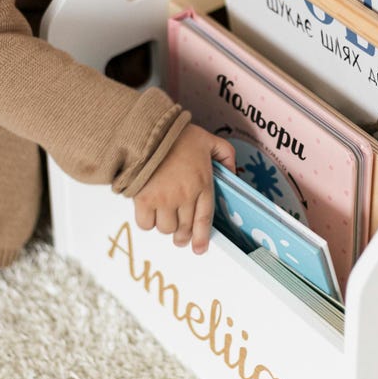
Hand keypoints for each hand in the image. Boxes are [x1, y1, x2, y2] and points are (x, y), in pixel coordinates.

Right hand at [132, 124, 234, 253]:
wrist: (149, 129)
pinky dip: (147, 221)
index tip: (199, 249)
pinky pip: (145, 224)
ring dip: (165, 226)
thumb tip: (233, 174)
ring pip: (165, 229)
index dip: (201, 237)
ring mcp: (164, 199)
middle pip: (184, 228)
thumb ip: (226, 155)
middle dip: (182, 236)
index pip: (204, 219)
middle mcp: (185, 196)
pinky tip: (148, 211)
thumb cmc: (178, 134)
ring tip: (163, 216)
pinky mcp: (144, 200)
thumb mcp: (210, 140)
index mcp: (202, 183)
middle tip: (180, 237)